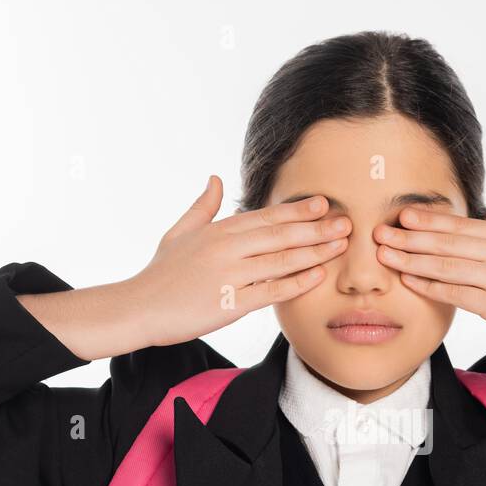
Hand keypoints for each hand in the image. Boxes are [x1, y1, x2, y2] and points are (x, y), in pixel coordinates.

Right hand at [19, 176, 349, 359]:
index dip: (296, 210)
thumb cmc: (160, 274)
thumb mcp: (179, 232)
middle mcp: (226, 248)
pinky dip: (296, 282)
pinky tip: (318, 276)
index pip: (265, 216)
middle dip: (317, 227)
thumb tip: (215, 177)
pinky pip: (272, 290)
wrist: (138, 307)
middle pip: (280, 234)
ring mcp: (230, 274)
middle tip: (347, 221)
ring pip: (282, 259)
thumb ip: (202, 206)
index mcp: (218, 230)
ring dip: (315, 252)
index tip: (323, 204)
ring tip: (341, 245)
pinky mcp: (231, 302)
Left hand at [373, 189, 485, 360]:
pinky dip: (432, 287)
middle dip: (409, 237)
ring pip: (447, 266)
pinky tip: (410, 283)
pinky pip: (458, 294)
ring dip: (412, 261)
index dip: (429, 219)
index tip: (402, 215)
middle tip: (377, 233)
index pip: (460, 225)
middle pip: (447, 242)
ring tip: (385, 257)